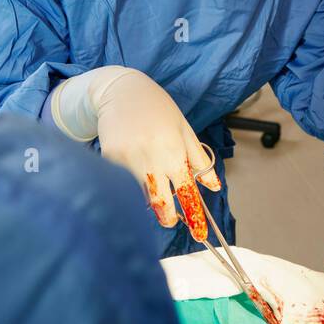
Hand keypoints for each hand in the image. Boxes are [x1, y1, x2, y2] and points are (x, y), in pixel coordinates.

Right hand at [55, 67, 219, 239]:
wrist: (122, 90)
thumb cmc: (158, 109)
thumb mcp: (184, 129)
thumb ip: (197, 158)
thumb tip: (214, 186)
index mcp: (173, 150)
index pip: (185, 190)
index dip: (193, 213)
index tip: (199, 232)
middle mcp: (150, 157)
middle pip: (160, 203)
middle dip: (167, 218)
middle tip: (171, 221)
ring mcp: (127, 159)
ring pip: (140, 195)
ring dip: (149, 200)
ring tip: (152, 186)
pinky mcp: (109, 158)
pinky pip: (122, 182)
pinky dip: (130, 184)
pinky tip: (133, 169)